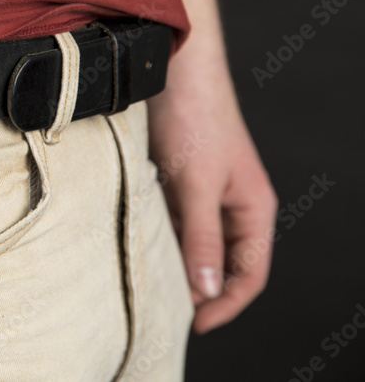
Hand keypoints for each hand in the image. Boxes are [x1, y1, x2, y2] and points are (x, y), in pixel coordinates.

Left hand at [148, 60, 277, 333]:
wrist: (171, 67)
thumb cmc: (194, 118)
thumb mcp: (197, 184)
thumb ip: (202, 237)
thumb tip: (206, 289)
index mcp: (253, 208)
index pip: (249, 274)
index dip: (226, 304)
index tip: (194, 324)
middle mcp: (232, 203)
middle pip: (221, 263)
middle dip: (199, 289)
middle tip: (166, 310)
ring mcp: (203, 192)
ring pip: (193, 242)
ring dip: (176, 263)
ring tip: (148, 283)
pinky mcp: (176, 178)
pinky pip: (171, 220)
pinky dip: (159, 237)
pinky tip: (137, 246)